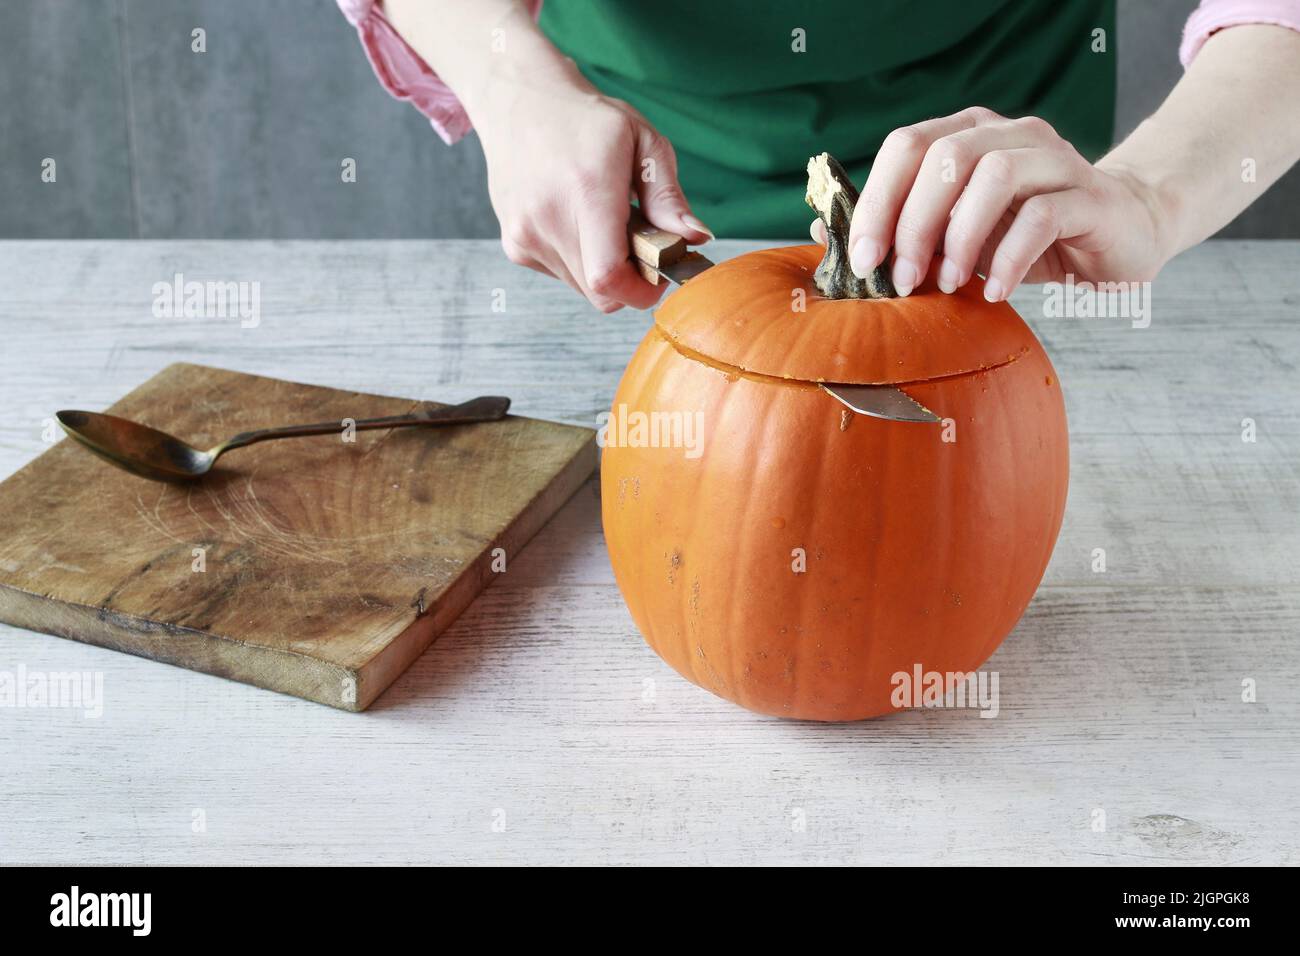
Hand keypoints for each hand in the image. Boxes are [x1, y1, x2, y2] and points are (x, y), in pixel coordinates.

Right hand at [476, 66, 711, 312]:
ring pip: (582, 288)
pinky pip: (562, 275)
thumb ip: (668, 196)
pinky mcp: (515, 245)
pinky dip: (580, 261)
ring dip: (604, 269)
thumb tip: (696, 238)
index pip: (609, 277)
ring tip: (606, 224)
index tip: (659, 275)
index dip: (641, 291)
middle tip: (640, 243)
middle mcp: (548, 219)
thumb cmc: (587, 120)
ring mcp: (525, 235)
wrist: (520, 101)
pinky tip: (578, 222)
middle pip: (600, 293)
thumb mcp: (642, 142)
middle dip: (630, 281)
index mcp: (586, 191)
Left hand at [811, 107, 1171, 300]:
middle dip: (912, 224)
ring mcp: (1055, 160)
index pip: (907, 146)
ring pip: (995, 177)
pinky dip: (1009, 260)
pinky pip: (1042, 218)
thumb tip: (827, 234)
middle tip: (902, 280)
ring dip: (959, 238)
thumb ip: (900, 230)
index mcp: (968, 135)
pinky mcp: (1089, 198)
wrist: (1118, 235)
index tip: (862, 259)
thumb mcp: (953, 236)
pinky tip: (995, 291)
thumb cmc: (1023, 238)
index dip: (877, 201)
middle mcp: (1011, 134)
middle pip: (946, 159)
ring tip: (950, 284)